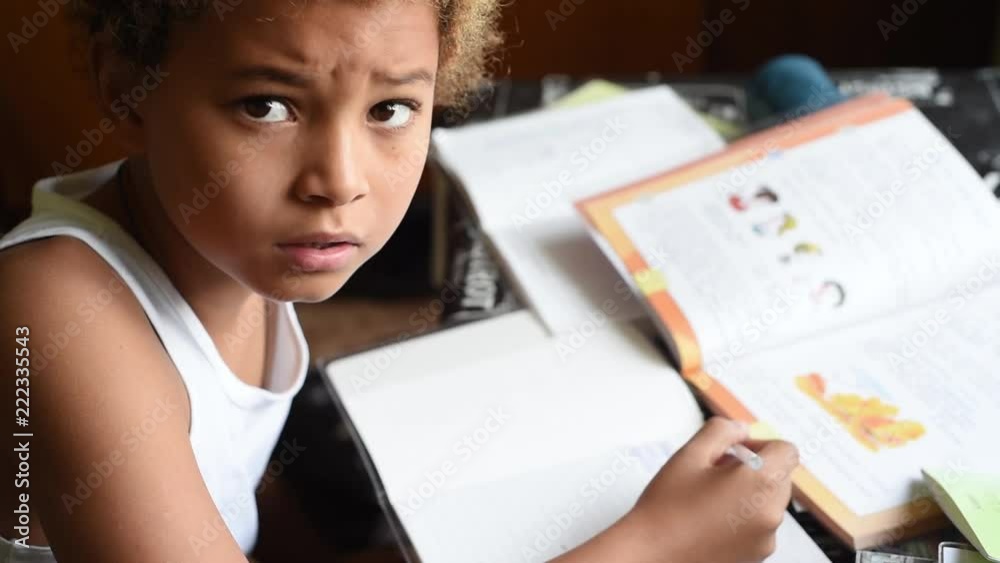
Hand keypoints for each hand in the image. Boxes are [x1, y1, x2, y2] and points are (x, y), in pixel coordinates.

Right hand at [625, 417, 799, 562]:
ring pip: (768, 501)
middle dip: (753, 468)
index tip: (736, 450)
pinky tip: (709, 518)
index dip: (761, 444)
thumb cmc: (667, 510)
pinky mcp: (754, 556)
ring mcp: (765, 539)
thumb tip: (740, 430)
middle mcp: (771, 514)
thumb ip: (721, 431)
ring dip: (747, 492)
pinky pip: (758, 525)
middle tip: (715, 471)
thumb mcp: (690, 455)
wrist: (651, 555)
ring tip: (708, 496)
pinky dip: (742, 517)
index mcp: (761, 484)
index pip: (787, 451)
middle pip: (779, 476)